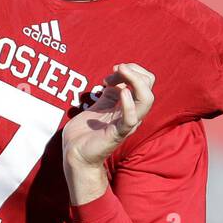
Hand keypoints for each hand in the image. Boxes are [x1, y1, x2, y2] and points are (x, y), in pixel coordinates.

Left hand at [62, 62, 155, 203]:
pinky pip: (130, 119)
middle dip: (134, 70)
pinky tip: (122, 92)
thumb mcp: (100, 104)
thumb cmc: (86, 131)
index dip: (131, 70)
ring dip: (135, 80)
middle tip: (114, 70)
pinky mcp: (117, 134)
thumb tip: (117, 75)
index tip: (113, 71)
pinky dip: (129, 104)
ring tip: (120, 71)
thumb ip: (111, 91)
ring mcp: (126, 123)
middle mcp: (132, 113)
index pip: (145, 81)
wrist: (74, 153)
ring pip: (147, 100)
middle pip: (149, 85)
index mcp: (129, 105)